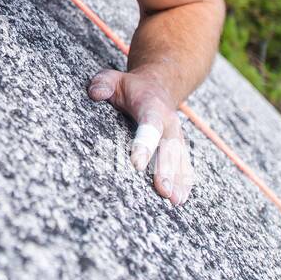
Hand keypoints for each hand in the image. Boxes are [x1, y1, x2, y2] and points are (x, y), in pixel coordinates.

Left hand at [88, 67, 193, 206]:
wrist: (159, 86)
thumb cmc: (130, 87)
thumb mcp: (114, 78)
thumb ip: (104, 83)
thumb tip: (96, 94)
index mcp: (152, 107)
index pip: (149, 126)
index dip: (144, 144)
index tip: (137, 164)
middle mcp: (169, 123)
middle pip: (168, 149)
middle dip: (166, 170)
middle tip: (163, 191)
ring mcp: (176, 137)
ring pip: (179, 160)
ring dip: (178, 181)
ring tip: (174, 201)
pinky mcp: (179, 147)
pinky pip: (184, 165)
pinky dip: (185, 182)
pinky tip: (181, 199)